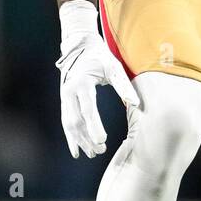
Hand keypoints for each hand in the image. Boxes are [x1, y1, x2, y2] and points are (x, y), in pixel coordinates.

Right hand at [56, 0, 138, 158]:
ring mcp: (64, 97)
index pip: (88, 110)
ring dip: (80, 140)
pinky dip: (71, 137)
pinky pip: (66, 122)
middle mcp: (69, 92)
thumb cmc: (100, 58)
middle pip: (76, 121)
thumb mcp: (114, 67)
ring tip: (92, 153)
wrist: (80, 47)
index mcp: (81, 83)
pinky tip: (77, 151)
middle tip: (100, 150)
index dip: (94, 126)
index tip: (102, 140)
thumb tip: (136, 103)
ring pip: (69, 124)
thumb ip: (123, 86)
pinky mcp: (64, 101)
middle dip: (87, 138)